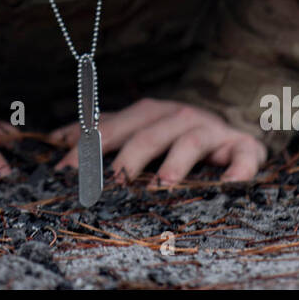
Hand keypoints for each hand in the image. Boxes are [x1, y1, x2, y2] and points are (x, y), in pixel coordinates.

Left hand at [45, 98, 266, 187]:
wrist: (232, 133)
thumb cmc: (176, 137)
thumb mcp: (138, 130)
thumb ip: (103, 133)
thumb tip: (56, 138)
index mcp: (148, 113)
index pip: (112, 128)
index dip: (87, 149)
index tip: (66, 172)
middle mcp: (178, 116)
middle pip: (147, 134)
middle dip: (128, 158)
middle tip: (113, 184)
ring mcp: (211, 130)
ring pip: (189, 141)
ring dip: (175, 163)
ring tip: (162, 186)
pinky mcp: (242, 147)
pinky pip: (242, 157)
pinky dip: (237, 171)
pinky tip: (229, 185)